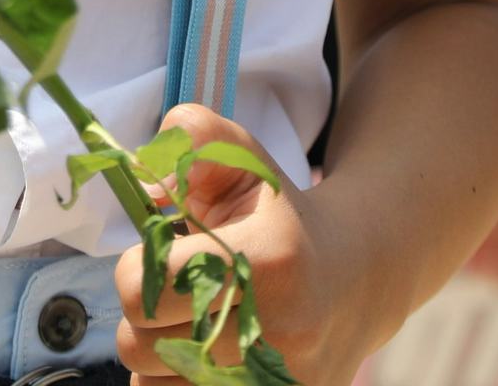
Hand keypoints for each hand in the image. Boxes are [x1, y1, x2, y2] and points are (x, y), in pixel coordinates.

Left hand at [116, 104, 389, 385]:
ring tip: (193, 322)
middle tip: (180, 291)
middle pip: (140, 345)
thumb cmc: (282, 215)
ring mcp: (280, 380)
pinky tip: (205, 354)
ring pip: (153, 384)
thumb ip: (190, 136)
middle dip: (146, 313)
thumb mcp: (242, 157)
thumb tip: (144, 181)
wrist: (358, 278)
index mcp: (266, 262)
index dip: (138, 269)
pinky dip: (178, 382)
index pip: (143, 292)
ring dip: (159, 354)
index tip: (166, 255)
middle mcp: (278, 332)